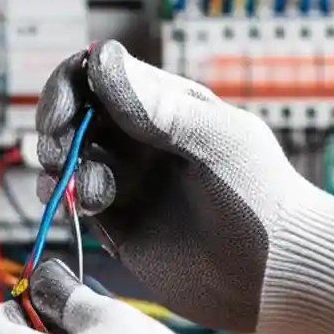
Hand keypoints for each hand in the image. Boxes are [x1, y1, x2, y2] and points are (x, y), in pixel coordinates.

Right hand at [37, 40, 333, 333]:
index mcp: (168, 105)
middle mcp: (143, 138)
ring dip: (60, 166)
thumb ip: (157, 107)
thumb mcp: (214, 142)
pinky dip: (64, 197)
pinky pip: (76, 199)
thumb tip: (102, 59)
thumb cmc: (259, 199)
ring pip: (70, 157)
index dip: (71, 87)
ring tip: (85, 191)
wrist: (276, 274)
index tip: (63, 115)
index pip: (101, 74)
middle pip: (76, 114)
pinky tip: (79, 206)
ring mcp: (130, 179)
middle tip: (58, 155)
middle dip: (56, 128)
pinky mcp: (120, 223)